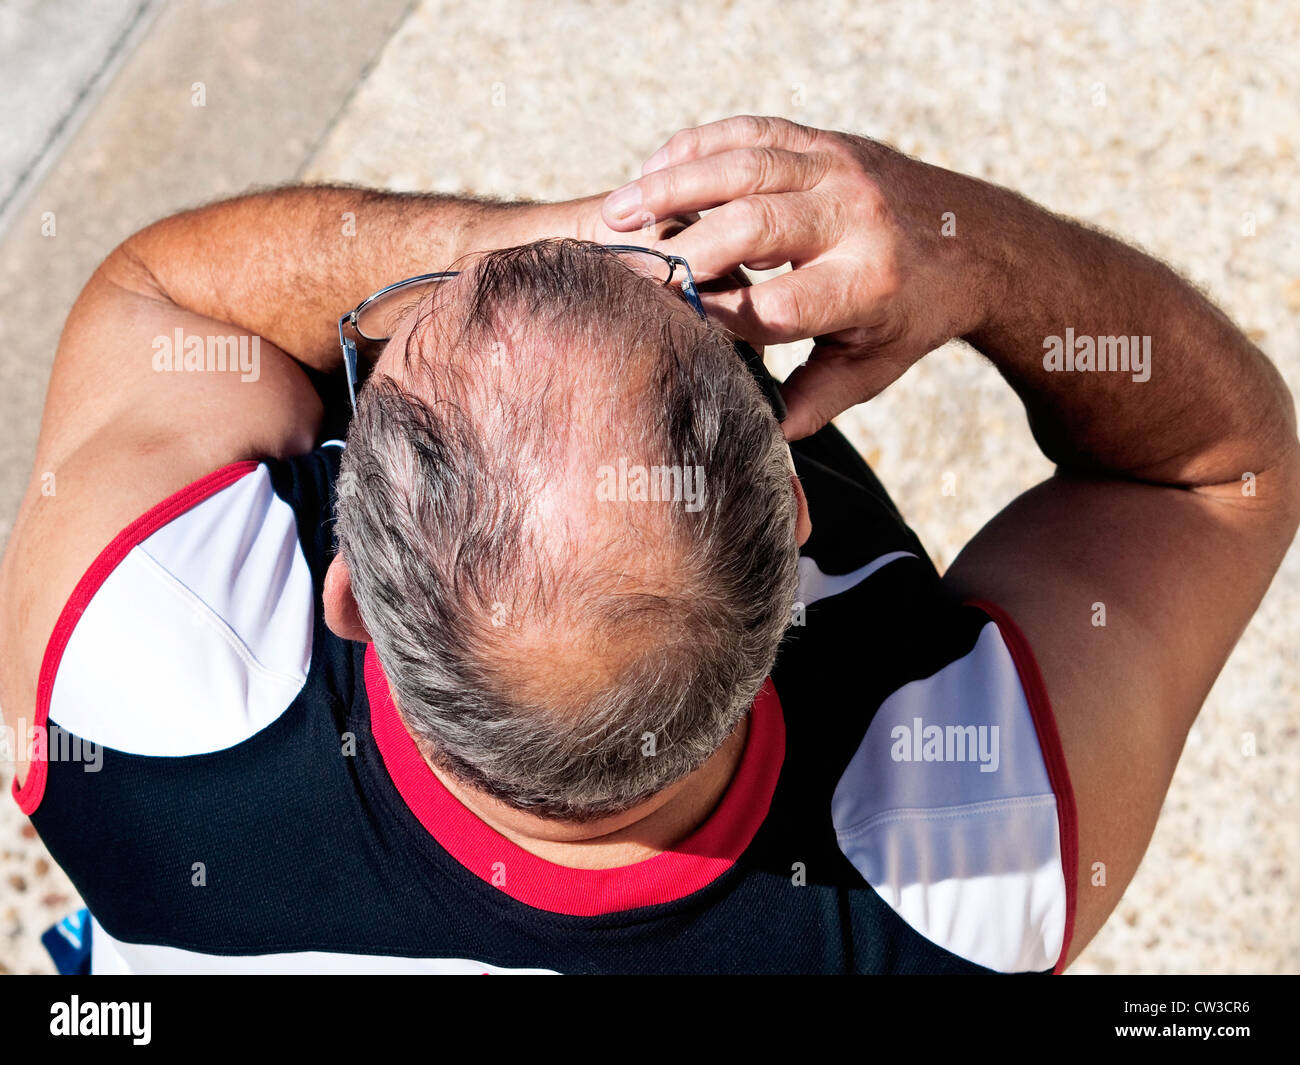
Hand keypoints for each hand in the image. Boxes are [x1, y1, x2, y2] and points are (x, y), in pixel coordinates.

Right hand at [599, 116, 1004, 438]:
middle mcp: (855, 218)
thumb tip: (759, 435)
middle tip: (624, 271)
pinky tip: (654, 169)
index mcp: (867, 283)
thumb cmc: (915, 315)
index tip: (670, 325)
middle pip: (753, 225)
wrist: (978, 238)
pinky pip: (751, 131)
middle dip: (683, 249)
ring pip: (743, 166)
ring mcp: (839, 169)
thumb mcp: (874, 367)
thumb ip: (816, 400)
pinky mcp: (825, 141)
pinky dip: (698, 147)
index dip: (719, 315)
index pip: (779, 303)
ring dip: (672, 186)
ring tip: (615, 211)